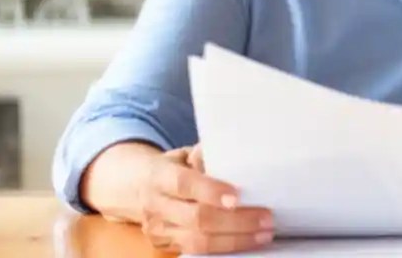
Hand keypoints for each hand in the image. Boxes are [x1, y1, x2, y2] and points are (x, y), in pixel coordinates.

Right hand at [137, 144, 273, 253]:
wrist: (135, 187)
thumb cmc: (172, 167)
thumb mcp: (183, 153)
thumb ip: (204, 155)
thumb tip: (231, 159)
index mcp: (159, 176)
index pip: (184, 184)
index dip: (210, 191)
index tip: (237, 197)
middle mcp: (155, 205)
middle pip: (196, 218)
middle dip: (236, 221)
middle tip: (266, 218)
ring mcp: (158, 229)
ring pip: (197, 241)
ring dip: (235, 240)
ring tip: (263, 234)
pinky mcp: (165, 246)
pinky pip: (197, 252)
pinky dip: (226, 248)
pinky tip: (247, 242)